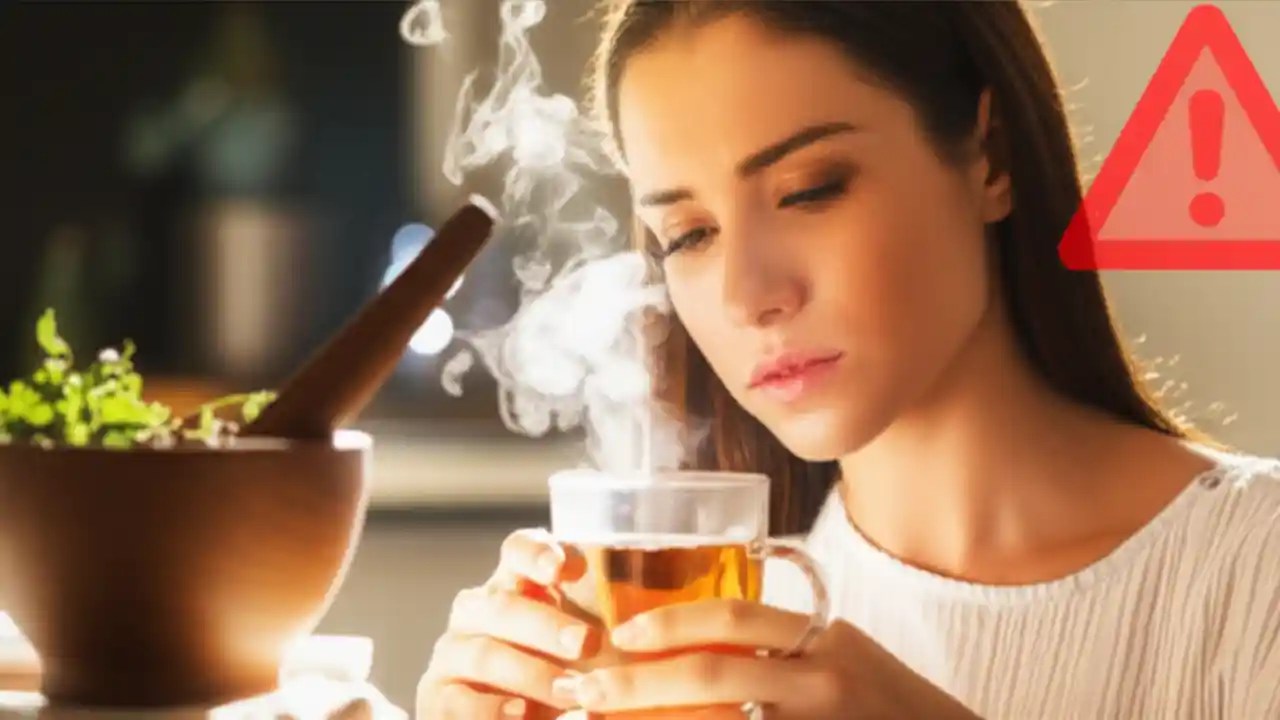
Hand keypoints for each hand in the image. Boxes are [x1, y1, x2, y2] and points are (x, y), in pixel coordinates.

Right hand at [416, 528, 599, 719]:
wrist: (528, 716)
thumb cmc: (570, 672)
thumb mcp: (592, 645)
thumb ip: (606, 619)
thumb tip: (646, 615)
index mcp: (513, 583)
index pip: (517, 550)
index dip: (536, 554)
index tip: (561, 568)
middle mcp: (476, 611)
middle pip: (501, 604)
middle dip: (546, 625)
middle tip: (588, 643)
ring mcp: (451, 654)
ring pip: (483, 654)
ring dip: (531, 674)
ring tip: (572, 691)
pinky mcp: (438, 698)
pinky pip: (456, 701)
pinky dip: (492, 710)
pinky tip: (521, 714)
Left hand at [556, 599, 980, 719]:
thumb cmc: (890, 707)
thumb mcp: (845, 659)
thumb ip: (785, 645)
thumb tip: (704, 635)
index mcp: (827, 639)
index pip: (738, 616)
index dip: (673, 620)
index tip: (622, 632)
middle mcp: (827, 678)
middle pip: (717, 671)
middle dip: (639, 680)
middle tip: (584, 687)